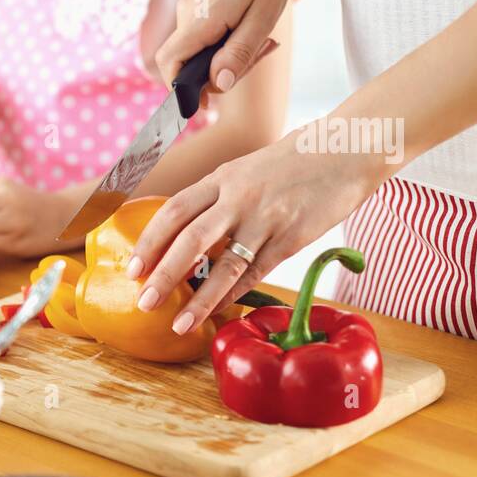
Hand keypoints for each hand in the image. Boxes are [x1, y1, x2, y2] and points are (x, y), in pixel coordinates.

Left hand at [124, 131, 389, 335]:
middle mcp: (238, 198)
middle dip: (163, 274)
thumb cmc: (290, 165)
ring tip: (177, 324)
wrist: (344, 152)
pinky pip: (256, 272)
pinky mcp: (291, 239)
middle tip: (143, 302)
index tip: (132, 268)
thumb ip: (216, 199)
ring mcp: (266, 219)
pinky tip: (216, 311)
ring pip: (225, 265)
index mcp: (221, 179)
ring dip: (198, 299)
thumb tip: (185, 237)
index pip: (174, 211)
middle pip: (191, 239)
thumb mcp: (244, 171)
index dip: (150, 241)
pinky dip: (234, 295)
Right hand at [154, 0, 299, 97]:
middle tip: (258, 59)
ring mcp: (189, 9)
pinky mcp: (196, 6)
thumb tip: (219, 85)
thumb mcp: (262, 19)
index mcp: (198, 18)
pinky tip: (250, 32)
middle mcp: (186, 14)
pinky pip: (203, 37)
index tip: (205, 103)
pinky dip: (225, 43)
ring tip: (263, 42)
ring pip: (197, 51)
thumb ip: (239, 54)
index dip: (180, 89)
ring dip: (226, 57)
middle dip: (218, 73)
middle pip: (187, 63)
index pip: (170, 63)